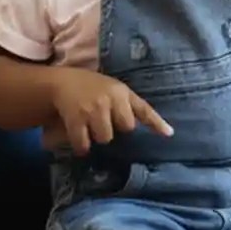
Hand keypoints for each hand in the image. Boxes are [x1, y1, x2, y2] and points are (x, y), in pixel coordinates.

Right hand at [50, 70, 173, 155]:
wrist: (61, 83)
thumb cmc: (92, 88)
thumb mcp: (114, 90)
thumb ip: (132, 106)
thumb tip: (162, 130)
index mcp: (122, 92)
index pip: (143, 109)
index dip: (157, 123)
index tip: (169, 134)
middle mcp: (110, 99)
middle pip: (126, 128)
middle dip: (116, 128)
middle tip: (105, 122)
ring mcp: (93, 109)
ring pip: (105, 137)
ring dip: (98, 137)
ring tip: (91, 128)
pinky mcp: (76, 119)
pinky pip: (84, 144)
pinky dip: (82, 146)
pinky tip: (80, 140)